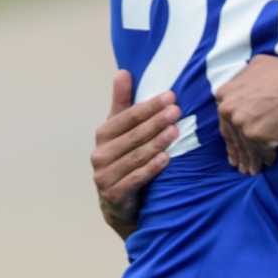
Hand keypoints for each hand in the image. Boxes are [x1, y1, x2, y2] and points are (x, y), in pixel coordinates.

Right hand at [92, 72, 177, 236]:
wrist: (119, 205)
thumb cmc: (124, 161)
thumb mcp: (122, 132)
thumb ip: (123, 104)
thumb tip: (123, 71)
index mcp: (103, 135)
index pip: (127, 117)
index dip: (148, 106)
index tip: (171, 96)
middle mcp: (100, 154)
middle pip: (132, 135)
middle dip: (155, 122)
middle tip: (177, 111)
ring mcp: (104, 175)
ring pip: (134, 156)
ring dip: (156, 143)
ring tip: (175, 131)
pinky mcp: (113, 195)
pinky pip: (134, 179)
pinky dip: (150, 169)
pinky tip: (166, 159)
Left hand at [215, 54, 277, 173]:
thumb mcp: (257, 66)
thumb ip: (244, 79)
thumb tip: (244, 85)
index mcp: (225, 93)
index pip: (225, 120)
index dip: (231, 134)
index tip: (234, 145)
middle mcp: (228, 109)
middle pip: (232, 137)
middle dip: (237, 152)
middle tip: (239, 164)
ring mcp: (242, 124)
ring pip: (245, 148)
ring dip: (250, 161)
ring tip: (252, 170)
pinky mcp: (257, 137)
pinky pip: (260, 153)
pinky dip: (265, 160)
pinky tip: (267, 165)